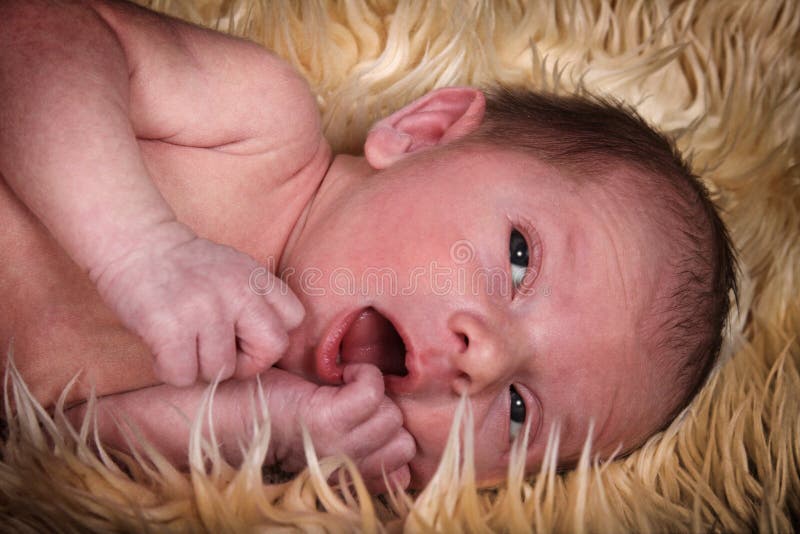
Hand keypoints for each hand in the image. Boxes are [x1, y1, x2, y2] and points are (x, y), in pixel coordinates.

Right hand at [92, 223, 303, 385]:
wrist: (134, 241)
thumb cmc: (183, 267)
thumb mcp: (233, 270)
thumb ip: (255, 301)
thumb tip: (264, 351)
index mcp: (256, 277)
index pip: (293, 319)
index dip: (269, 336)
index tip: (244, 335)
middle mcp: (237, 292)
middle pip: (272, 349)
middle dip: (247, 364)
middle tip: (218, 353)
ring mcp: (205, 310)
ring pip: (221, 370)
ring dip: (199, 367)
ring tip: (182, 345)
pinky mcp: (170, 327)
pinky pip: (183, 376)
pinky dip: (170, 371)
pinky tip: (162, 351)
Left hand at [268, 365, 415, 492]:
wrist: (228, 407)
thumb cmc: (276, 410)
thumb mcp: (330, 435)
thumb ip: (366, 441)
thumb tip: (403, 442)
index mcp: (348, 473)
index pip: (403, 463)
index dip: (391, 431)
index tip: (365, 415)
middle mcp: (346, 466)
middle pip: (403, 440)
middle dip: (385, 412)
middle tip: (352, 399)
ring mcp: (337, 445)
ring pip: (391, 417)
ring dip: (374, 391)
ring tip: (345, 385)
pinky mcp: (326, 419)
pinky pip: (371, 392)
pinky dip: (363, 374)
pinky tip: (341, 373)